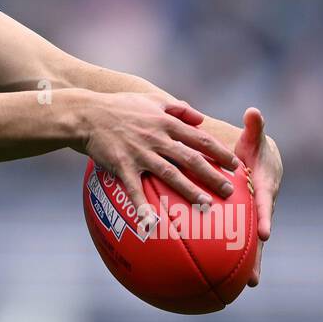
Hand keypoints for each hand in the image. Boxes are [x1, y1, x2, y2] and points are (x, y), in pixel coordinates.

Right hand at [84, 93, 240, 227]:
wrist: (87, 114)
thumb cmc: (119, 106)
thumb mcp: (150, 99)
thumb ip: (177, 107)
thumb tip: (200, 117)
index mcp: (165, 122)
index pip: (199, 139)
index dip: (219, 153)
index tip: (235, 165)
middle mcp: (157, 138)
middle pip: (191, 159)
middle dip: (212, 175)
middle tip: (229, 190)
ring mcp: (140, 153)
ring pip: (170, 174)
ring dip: (189, 190)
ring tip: (206, 204)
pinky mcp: (123, 166)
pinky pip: (135, 189)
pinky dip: (143, 206)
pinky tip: (152, 223)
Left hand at [233, 107, 281, 286]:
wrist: (260, 161)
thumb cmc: (253, 148)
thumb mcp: (253, 138)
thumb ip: (254, 128)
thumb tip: (254, 112)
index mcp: (265, 187)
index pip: (265, 204)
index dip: (265, 218)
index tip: (264, 232)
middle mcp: (262, 206)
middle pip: (261, 232)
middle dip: (258, 252)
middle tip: (253, 273)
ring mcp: (255, 217)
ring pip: (253, 242)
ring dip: (251, 262)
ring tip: (248, 285)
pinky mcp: (245, 223)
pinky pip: (241, 242)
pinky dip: (236, 258)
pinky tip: (224, 275)